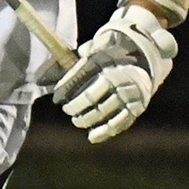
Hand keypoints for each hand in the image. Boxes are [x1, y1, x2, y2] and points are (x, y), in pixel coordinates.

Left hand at [52, 4, 176, 143]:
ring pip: (103, 111)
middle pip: (91, 96)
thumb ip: (74, 61)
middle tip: (67, 109)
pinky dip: (104, 132)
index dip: (66, 87)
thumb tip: (44, 77)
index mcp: (107, 61)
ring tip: (77, 121)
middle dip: (75, 106)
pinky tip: (92, 137)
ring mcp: (129, 94)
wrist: (144, 62)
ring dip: (87, 119)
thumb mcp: (96, 51)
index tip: (57, 97)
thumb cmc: (111, 60)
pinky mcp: (137, 107)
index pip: (82, 75)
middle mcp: (119, 77)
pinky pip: (119, 123)